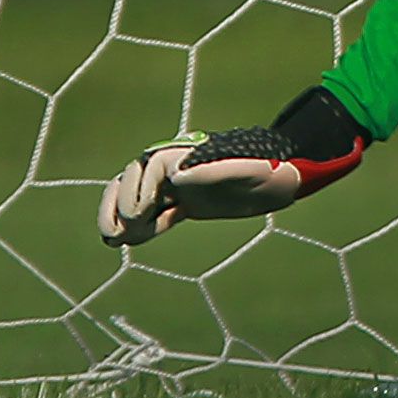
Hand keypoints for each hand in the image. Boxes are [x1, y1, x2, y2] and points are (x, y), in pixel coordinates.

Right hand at [96, 87, 368, 247]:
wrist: (285, 176)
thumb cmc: (269, 170)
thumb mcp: (248, 171)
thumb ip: (214, 173)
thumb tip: (177, 176)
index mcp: (189, 155)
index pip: (150, 166)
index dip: (138, 189)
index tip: (139, 214)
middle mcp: (179, 167)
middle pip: (134, 178)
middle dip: (120, 202)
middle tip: (118, 232)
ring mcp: (181, 184)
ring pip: (138, 195)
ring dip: (121, 214)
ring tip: (113, 239)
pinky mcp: (187, 201)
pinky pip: (155, 212)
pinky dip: (141, 226)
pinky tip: (132, 241)